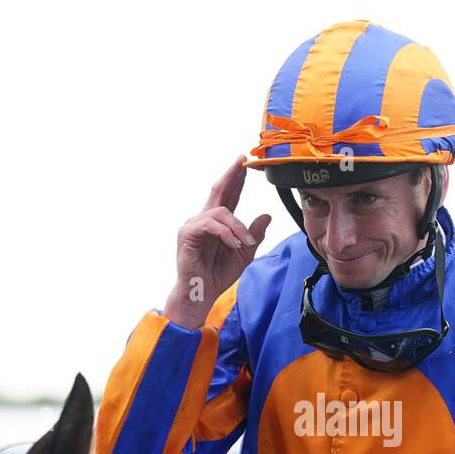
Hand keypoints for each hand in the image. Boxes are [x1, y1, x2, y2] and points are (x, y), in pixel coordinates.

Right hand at [164, 155, 272, 329]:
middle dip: (232, 175)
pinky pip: (211, 225)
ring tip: (245, 243)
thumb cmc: (218, 275)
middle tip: (242, 161)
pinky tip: (234, 245)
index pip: (229, 196)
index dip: (237, 180)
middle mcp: (204, 219)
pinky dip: (226, 234)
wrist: (202, 293)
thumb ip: (254, 235)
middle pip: (219, 191)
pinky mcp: (188, 234)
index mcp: (217, 222)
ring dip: (238, 227)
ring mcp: (194, 225)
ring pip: (221, 212)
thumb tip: (267, 215)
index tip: (245, 163)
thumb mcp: (245, 254)